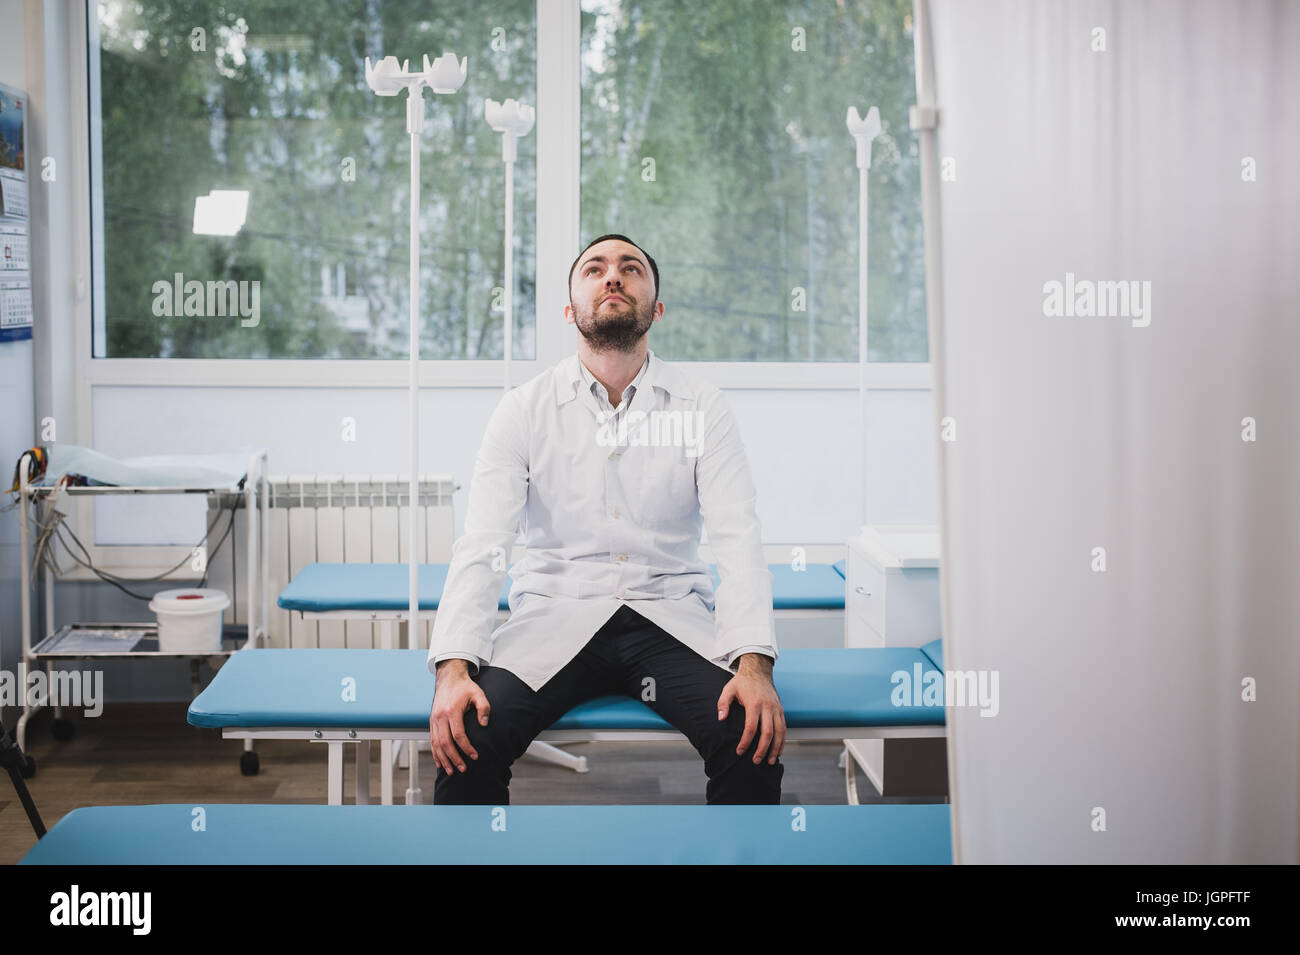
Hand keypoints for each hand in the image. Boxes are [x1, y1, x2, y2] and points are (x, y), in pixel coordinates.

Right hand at [429, 659, 490, 774]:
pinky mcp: (431, 722)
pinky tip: (440, 762)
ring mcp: (434, 720)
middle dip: (454, 758)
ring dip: (443, 759)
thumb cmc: (465, 687)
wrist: (449, 678)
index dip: (466, 748)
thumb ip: (484, 708)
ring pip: (436, 744)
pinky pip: (432, 740)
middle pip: (445, 743)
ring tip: (451, 771)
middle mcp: (440, 717)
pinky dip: (435, 753)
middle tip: (463, 769)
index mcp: (452, 711)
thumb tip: (484, 724)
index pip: (458, 735)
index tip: (474, 756)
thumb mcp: (478, 694)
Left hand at [716, 654, 784, 764]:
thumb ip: (723, 704)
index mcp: (754, 703)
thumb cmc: (741, 682)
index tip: (740, 751)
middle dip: (762, 749)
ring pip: (779, 732)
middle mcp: (768, 707)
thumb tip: (721, 719)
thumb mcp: (728, 689)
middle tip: (755, 761)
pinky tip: (778, 751)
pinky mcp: (781, 710)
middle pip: (768, 732)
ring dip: (776, 748)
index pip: (751, 727)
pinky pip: (784, 728)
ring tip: (770, 761)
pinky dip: (782, 741)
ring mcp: (776, 708)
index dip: (746, 742)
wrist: (758, 671)